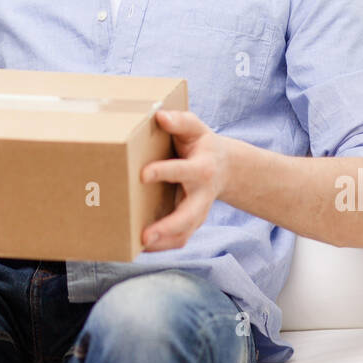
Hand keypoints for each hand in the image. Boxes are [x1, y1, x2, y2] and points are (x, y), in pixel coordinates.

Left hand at [139, 109, 232, 251]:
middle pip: (189, 216)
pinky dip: (162, 246)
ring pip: (184, 233)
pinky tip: (141, 246)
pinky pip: (179, 239)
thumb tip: (159, 116)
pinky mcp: (191, 223)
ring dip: (163, 242)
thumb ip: (179, 121)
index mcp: (203, 168)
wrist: (223, 166)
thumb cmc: (201, 143)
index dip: (165, 172)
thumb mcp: (194, 127)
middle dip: (168, 226)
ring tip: (139, 245)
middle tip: (146, 235)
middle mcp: (202, 194)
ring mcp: (199, 212)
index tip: (143, 174)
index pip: (184, 171)